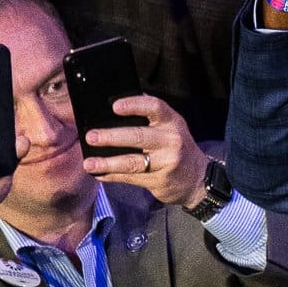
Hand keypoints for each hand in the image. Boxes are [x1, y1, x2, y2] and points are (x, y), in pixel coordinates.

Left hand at [80, 95, 210, 206]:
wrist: (198, 179)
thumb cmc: (176, 147)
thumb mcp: (170, 128)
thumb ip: (149, 117)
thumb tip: (113, 106)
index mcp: (171, 122)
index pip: (154, 107)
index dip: (134, 105)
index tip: (114, 107)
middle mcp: (171, 140)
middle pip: (138, 136)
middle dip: (111, 137)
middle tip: (91, 137)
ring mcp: (166, 162)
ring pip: (132, 162)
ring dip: (108, 162)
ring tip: (89, 163)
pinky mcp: (159, 181)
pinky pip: (131, 178)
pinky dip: (112, 176)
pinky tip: (99, 174)